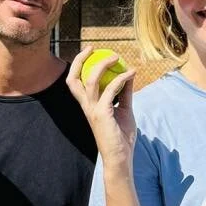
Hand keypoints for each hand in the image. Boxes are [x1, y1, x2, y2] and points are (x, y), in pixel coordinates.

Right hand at [66, 47, 135, 164]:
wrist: (120, 157)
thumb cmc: (121, 137)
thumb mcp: (125, 110)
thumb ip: (125, 93)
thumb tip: (129, 73)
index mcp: (88, 105)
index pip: (76, 82)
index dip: (78, 65)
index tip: (91, 52)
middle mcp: (87, 106)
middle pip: (73, 79)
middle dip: (79, 60)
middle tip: (93, 48)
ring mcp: (93, 110)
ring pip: (91, 80)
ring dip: (103, 65)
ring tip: (117, 57)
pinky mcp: (103, 114)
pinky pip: (111, 90)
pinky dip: (121, 79)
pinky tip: (131, 73)